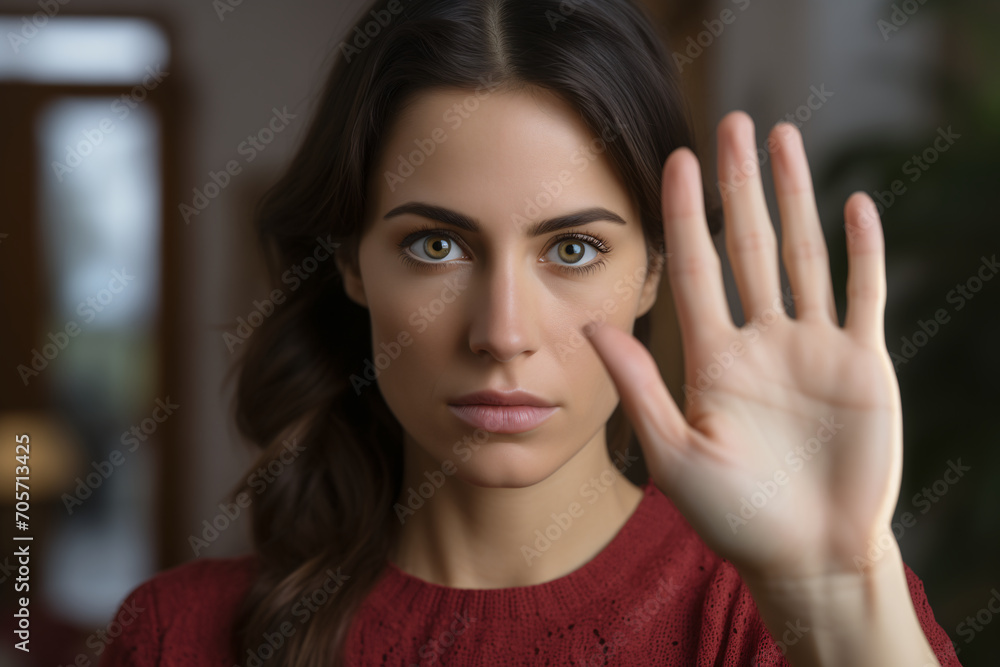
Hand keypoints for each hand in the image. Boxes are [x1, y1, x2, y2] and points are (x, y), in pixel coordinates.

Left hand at [582, 111, 901, 581]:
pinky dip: (862, 251)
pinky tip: (853, 205)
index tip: (673, 159)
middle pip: (748, 245)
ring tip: (785, 139)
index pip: (696, 269)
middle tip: (732, 121)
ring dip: (796, 197)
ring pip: (803, 254)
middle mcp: (760, 342)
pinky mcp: (861, 363)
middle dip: (739, 185)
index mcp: (712, 359)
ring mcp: (813, 348)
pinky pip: (864, 294)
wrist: (806, 557)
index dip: (685, 214)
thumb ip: (638, 387)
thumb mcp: (674, 453)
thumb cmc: (735, 518)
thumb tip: (588, 325)